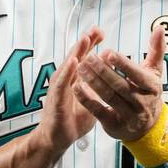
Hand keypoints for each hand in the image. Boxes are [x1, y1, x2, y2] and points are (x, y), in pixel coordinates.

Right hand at [37, 27, 101, 152]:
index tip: (102, 32)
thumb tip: (112, 74)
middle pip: (75, 56)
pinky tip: (74, 62)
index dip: (91, 44)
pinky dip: (67, 72)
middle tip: (95, 29)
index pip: (83, 57)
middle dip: (85, 42)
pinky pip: (61, 84)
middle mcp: (65, 80)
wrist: (56, 139)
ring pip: (68, 66)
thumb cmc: (72, 119)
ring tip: (85, 39)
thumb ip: (98, 86)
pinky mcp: (55, 100)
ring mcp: (59, 89)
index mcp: (74, 79)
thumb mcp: (90, 99)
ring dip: (76, 52)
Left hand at [74, 25, 166, 141]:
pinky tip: (76, 87)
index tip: (107, 52)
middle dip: (103, 71)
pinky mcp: (114, 126)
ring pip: (109, 97)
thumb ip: (156, 50)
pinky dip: (87, 99)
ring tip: (81, 68)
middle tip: (88, 57)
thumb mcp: (154, 72)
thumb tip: (160, 28)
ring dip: (93, 82)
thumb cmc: (147, 92)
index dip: (123, 64)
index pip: (137, 74)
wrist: (146, 127)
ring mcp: (129, 116)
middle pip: (120, 86)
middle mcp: (142, 103)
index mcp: (152, 87)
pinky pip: (99, 111)